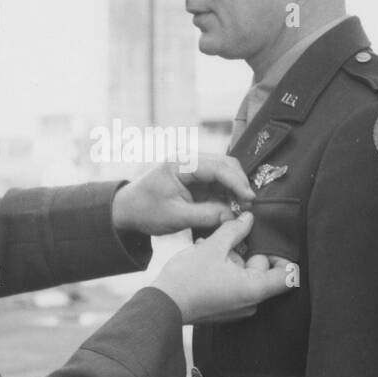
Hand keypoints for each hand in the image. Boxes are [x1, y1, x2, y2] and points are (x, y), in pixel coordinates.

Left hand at [111, 155, 255, 235]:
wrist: (127, 210)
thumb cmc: (146, 211)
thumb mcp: (177, 217)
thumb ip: (207, 216)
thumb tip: (234, 216)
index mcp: (181, 163)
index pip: (217, 166)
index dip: (236, 182)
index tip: (249, 198)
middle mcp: (189, 159)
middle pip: (225, 164)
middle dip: (239, 184)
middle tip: (248, 205)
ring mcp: (193, 167)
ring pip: (225, 172)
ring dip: (235, 189)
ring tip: (241, 209)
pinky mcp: (196, 178)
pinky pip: (218, 182)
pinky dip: (227, 193)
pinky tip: (231, 207)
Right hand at [152, 213, 296, 323]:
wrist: (162, 305)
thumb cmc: (188, 279)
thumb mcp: (213, 247)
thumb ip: (235, 230)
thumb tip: (248, 219)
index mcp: (254, 289)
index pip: (288, 276)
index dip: (282, 257)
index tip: (267, 243)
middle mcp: (250, 302)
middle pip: (262, 271)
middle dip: (246, 252)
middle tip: (227, 240)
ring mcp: (237, 308)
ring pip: (244, 275)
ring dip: (231, 259)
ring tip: (210, 248)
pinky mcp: (224, 309)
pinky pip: (233, 285)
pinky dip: (224, 271)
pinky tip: (205, 258)